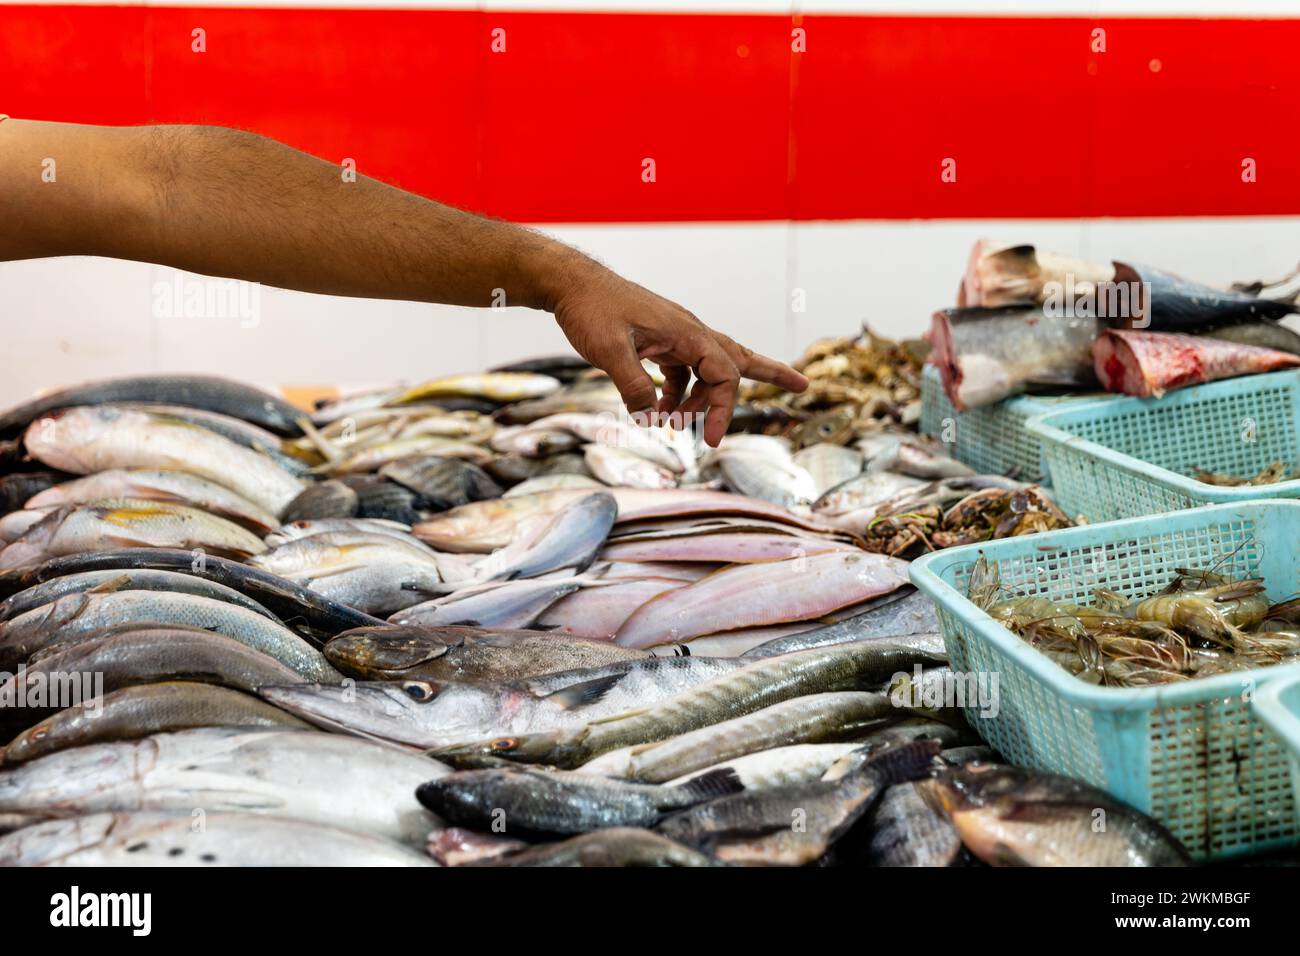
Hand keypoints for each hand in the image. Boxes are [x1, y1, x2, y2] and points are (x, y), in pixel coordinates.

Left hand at [549, 261, 807, 445]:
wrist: (574, 286)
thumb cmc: (592, 311)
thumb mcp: (609, 351)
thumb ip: (633, 385)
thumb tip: (652, 417)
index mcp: (687, 332)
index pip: (724, 375)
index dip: (723, 410)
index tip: (711, 440)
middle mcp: (689, 332)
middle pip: (739, 358)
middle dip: (771, 373)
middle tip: (802, 386)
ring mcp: (675, 336)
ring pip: (709, 367)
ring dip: (703, 400)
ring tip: (686, 427)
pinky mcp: (658, 341)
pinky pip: (682, 370)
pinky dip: (677, 393)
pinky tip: (659, 412)